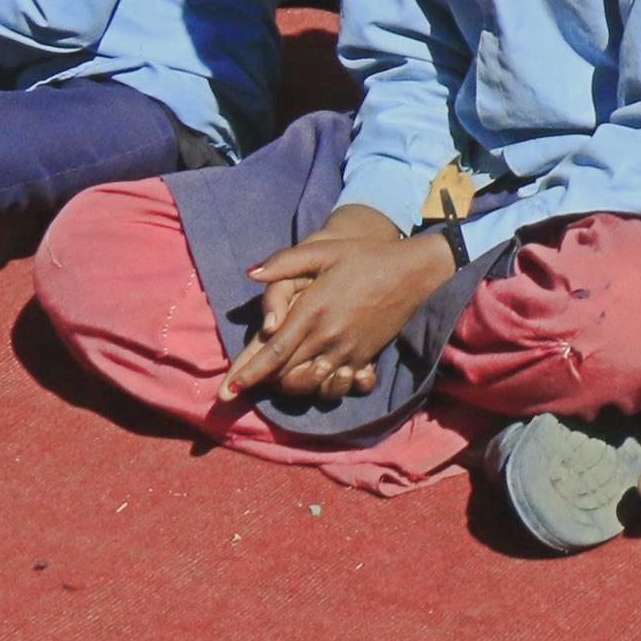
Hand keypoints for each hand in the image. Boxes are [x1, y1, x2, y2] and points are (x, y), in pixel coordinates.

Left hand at [222, 208, 458, 404]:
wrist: (412, 271)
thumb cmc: (363, 258)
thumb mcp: (324, 250)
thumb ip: (284, 262)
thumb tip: (251, 273)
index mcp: (312, 311)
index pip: (272, 351)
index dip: (248, 373)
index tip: (228, 390)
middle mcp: (327, 336)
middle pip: (286, 373)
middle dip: (263, 383)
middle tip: (243, 386)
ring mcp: (348, 350)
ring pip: (310, 383)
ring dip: (290, 387)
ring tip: (277, 383)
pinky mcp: (365, 357)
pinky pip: (338, 383)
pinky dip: (322, 387)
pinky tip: (314, 382)